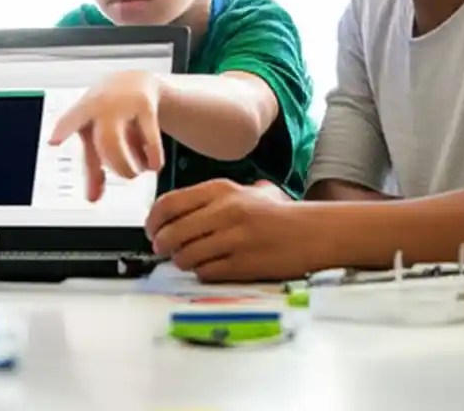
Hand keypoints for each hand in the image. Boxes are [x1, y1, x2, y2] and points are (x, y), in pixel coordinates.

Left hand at [49, 71, 165, 201]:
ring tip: (138, 170)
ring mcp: (124, 104)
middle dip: (118, 165)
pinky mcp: (145, 106)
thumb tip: (93, 199)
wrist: (134, 80)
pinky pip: (150, 138)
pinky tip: (153, 164)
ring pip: (128, 140)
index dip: (63, 130)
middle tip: (128, 176)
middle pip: (106, 141)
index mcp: (83, 111)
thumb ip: (93, 168)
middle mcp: (103, 106)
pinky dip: (153, 156)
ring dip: (131, 164)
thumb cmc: (108, 111)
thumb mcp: (97, 136)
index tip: (53, 141)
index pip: (71, 120)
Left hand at [146, 179, 310, 281]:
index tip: (151, 229)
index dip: (153, 220)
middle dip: (161, 245)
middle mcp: (226, 212)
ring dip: (182, 261)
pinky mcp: (242, 264)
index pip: (170, 203)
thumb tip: (175, 213)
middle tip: (162, 249)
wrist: (312, 233)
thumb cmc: (280, 215)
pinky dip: (202, 273)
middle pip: (172, 232)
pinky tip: (210, 267)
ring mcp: (234, 239)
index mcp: (222, 190)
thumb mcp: (246, 193)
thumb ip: (214, 199)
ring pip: (186, 255)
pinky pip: (205, 272)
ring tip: (189, 259)